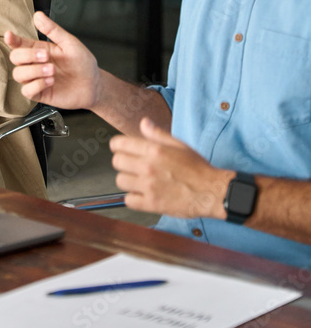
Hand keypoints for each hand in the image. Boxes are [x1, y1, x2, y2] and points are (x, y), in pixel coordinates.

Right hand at [5, 11, 99, 108]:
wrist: (93, 85)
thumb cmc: (82, 63)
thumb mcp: (69, 43)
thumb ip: (52, 30)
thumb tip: (38, 15)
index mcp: (39, 49)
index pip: (19, 43)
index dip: (12, 39)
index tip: (10, 35)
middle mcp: (34, 64)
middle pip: (15, 58)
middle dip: (28, 55)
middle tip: (46, 56)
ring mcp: (36, 79)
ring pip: (18, 74)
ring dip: (34, 71)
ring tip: (52, 71)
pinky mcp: (40, 94)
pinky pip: (26, 91)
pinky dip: (37, 85)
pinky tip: (51, 81)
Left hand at [109, 117, 230, 218]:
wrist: (212, 192)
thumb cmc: (198, 168)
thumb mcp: (179, 145)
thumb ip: (157, 134)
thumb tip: (143, 123)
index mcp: (154, 150)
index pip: (119, 144)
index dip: (118, 146)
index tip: (121, 150)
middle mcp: (148, 167)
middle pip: (116, 162)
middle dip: (123, 163)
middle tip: (133, 166)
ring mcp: (149, 186)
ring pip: (120, 181)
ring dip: (128, 181)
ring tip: (139, 181)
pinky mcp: (152, 204)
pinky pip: (128, 201)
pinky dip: (133, 198)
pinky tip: (143, 195)